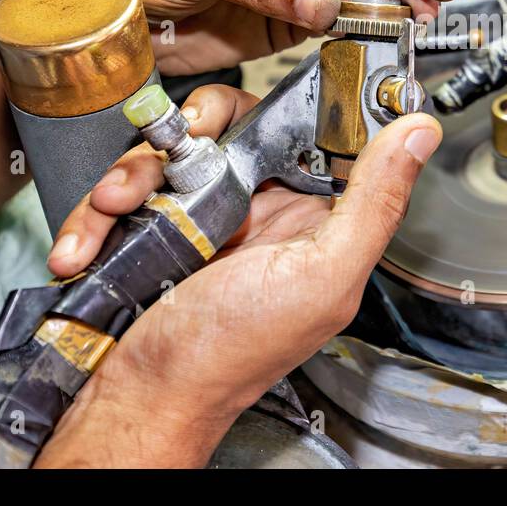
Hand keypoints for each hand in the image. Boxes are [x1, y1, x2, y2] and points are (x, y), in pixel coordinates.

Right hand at [35, 85, 441, 467]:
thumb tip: (418, 133)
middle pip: (233, 125)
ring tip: (119, 206)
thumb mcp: (321, 277)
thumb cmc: (230, 357)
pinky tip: (88, 243)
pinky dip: (98, 211)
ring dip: (134, 172)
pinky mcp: (155, 228)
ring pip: (173, 149)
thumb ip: (373, 203)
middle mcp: (264, 211)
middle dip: (190, 132)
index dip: (285, 105)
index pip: (314, 129)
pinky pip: (129, 189)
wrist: (140, 401)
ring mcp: (205, 217)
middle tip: (173, 155)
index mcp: (316, 219)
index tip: (250, 105)